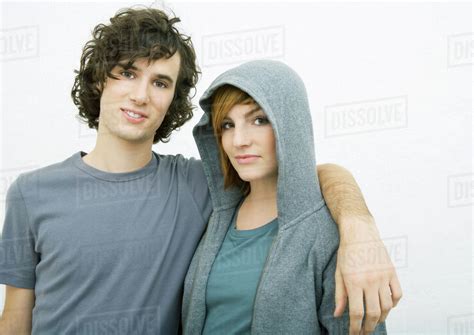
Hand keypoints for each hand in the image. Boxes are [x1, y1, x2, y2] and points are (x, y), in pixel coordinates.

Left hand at [333, 216, 401, 334]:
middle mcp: (370, 281)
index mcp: (354, 282)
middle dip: (368, 328)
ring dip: (381, 318)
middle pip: (373, 313)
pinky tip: (387, 308)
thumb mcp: (338, 272)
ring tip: (374, 322)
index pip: (356, 313)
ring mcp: (383, 277)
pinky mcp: (392, 272)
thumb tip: (338, 314)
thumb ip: (339, 295)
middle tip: (364, 333)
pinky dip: (394, 304)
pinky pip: (398, 294)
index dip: (355, 328)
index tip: (353, 334)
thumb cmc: (347, 251)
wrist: (360, 231)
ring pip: (387, 307)